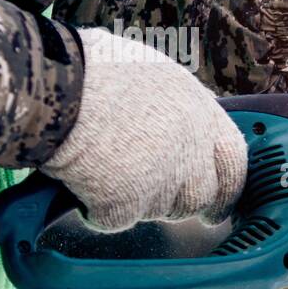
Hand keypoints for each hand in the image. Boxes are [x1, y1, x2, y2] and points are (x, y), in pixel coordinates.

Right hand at [42, 28, 247, 231]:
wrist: (53, 84)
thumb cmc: (90, 68)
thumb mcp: (151, 71)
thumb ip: (175, 104)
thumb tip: (180, 121)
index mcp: (200, 110)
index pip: (234, 158)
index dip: (228, 183)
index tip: (220, 201)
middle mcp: (190, 146)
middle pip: (201, 195)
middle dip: (181, 203)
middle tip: (155, 200)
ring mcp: (162, 177)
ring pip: (160, 210)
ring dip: (137, 202)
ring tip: (105, 171)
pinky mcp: (127, 201)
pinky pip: (115, 220)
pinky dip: (98, 210)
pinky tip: (82, 185)